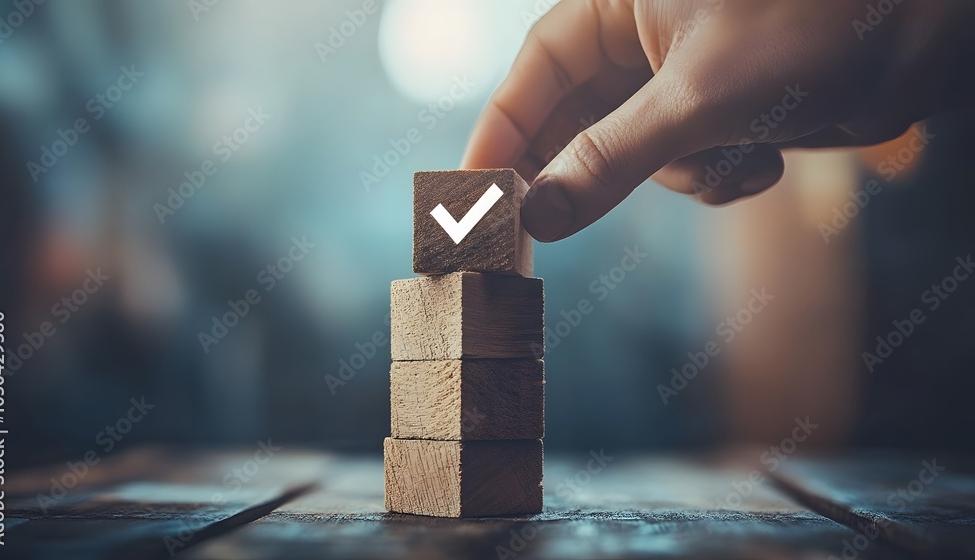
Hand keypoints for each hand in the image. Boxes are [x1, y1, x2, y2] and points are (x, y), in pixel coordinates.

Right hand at [461, 0, 974, 241]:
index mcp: (622, 2)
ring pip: (632, 155)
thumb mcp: (700, 99)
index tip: (473, 190)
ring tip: (728, 161)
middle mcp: (644, 37)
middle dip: (580, 173)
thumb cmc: (817, 28)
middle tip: (546, 230)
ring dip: (674, 178)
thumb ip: (610, 159)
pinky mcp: (720, 114)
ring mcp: (682, 79)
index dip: (501, 131)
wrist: (924, 37)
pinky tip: (761, 165)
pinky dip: (713, 181)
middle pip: (574, 119)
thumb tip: (538, 215)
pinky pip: (683, 168)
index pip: (536, 69)